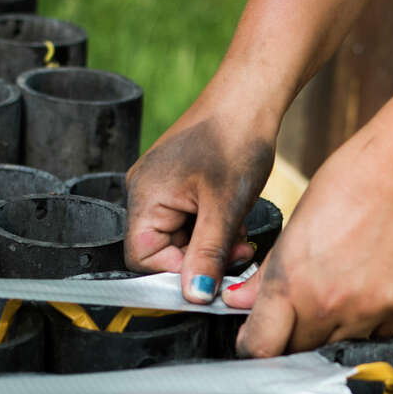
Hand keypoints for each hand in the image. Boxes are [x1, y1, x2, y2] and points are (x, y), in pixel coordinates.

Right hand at [125, 77, 277, 302]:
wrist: (250, 97)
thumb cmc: (235, 139)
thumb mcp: (225, 207)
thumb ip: (207, 255)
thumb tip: (194, 296)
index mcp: (144, 198)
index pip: (142, 259)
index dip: (176, 273)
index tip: (212, 276)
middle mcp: (144, 193)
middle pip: (161, 251)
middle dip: (200, 260)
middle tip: (237, 255)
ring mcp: (160, 188)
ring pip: (179, 239)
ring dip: (210, 246)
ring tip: (240, 235)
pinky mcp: (177, 184)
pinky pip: (187, 221)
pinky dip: (211, 229)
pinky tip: (233, 220)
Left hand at [221, 126, 392, 354]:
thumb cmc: (346, 187)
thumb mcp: (293, 228)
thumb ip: (265, 275)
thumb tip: (237, 300)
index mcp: (291, 284)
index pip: (261, 347)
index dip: (253, 346)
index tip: (254, 337)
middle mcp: (327, 306)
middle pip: (298, 351)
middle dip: (289, 338)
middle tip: (294, 315)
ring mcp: (367, 311)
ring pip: (337, 347)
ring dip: (328, 333)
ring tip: (333, 297)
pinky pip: (377, 336)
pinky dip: (367, 325)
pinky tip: (366, 294)